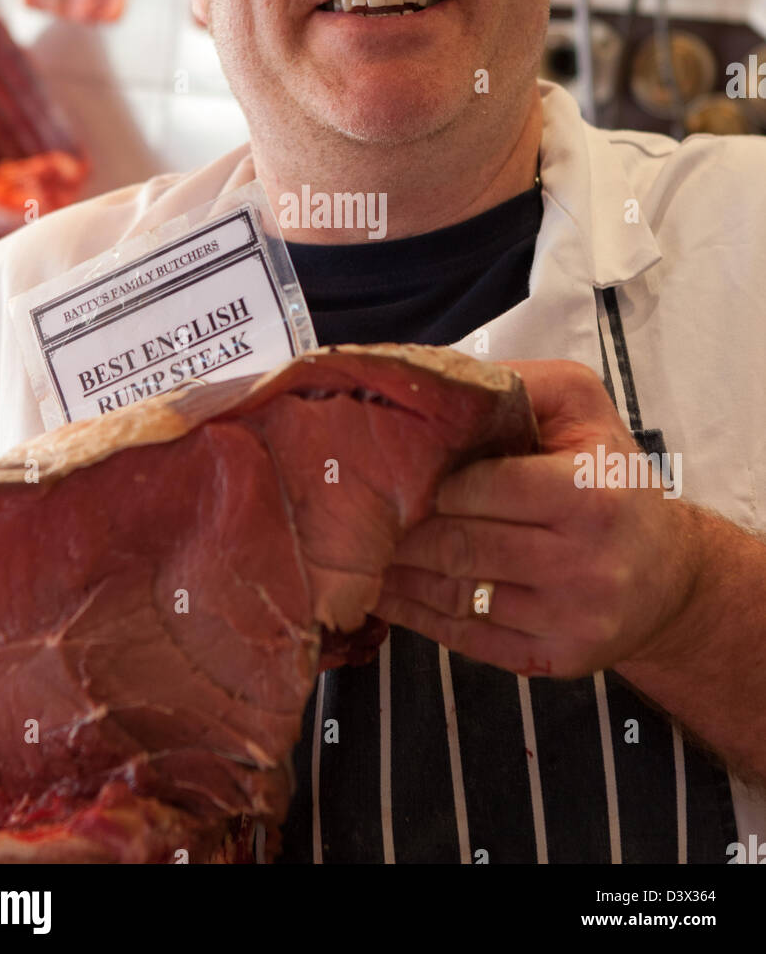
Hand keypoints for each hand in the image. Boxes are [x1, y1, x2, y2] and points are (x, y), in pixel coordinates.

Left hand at [375, 360, 703, 677]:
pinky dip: (419, 617)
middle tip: (366, 519)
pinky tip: (391, 597)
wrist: (671, 575)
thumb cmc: (614, 482)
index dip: (439, 484)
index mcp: (589, 492)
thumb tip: (441, 376)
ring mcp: (571, 617)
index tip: (410, 479)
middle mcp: (585, 560)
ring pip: (457, 595)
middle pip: (461, 546)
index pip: (482, 488)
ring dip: (400, 577)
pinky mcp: (557, 658)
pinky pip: (469, 640)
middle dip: (407, 533)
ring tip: (364, 555)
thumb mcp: (583, 409)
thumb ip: (519, 385)